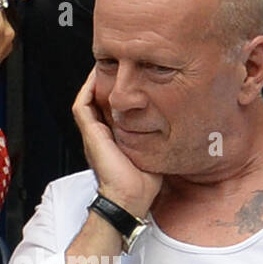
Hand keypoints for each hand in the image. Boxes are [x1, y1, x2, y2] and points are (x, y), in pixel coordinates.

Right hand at [73, 69, 161, 217]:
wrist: (130, 197)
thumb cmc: (144, 183)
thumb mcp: (154, 153)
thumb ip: (159, 139)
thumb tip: (180, 127)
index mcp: (112, 140)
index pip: (110, 110)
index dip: (116, 95)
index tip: (128, 79)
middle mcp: (100, 135)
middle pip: (97, 102)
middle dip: (105, 84)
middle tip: (115, 66)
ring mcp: (93, 134)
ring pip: (86, 101)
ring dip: (93, 83)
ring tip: (104, 66)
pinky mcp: (91, 133)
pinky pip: (82, 105)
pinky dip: (87, 89)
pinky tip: (96, 76)